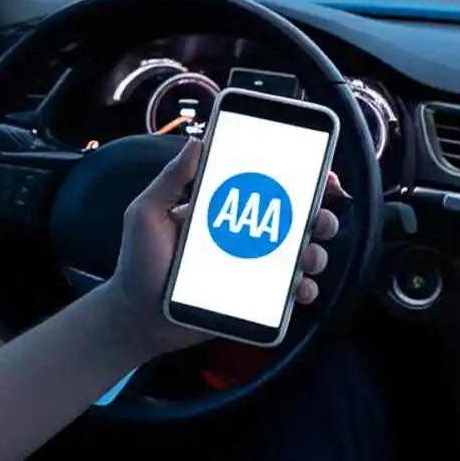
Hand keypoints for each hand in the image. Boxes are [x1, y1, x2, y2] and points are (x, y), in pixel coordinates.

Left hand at [99, 138, 347, 359]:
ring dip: (316, 252)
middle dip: (318, 217)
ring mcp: (250, 268)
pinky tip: (301, 288)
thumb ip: (170, 180)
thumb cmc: (138, 264)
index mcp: (222, 211)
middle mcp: (242, 237)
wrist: (137, 318)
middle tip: (321, 219)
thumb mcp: (146, 215)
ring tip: (309, 257)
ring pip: (298, 255)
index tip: (320, 173)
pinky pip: (287, 293)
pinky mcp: (253, 299)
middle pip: (293, 221)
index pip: (264, 188)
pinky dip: (303, 289)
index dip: (295, 180)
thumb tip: (197, 142)